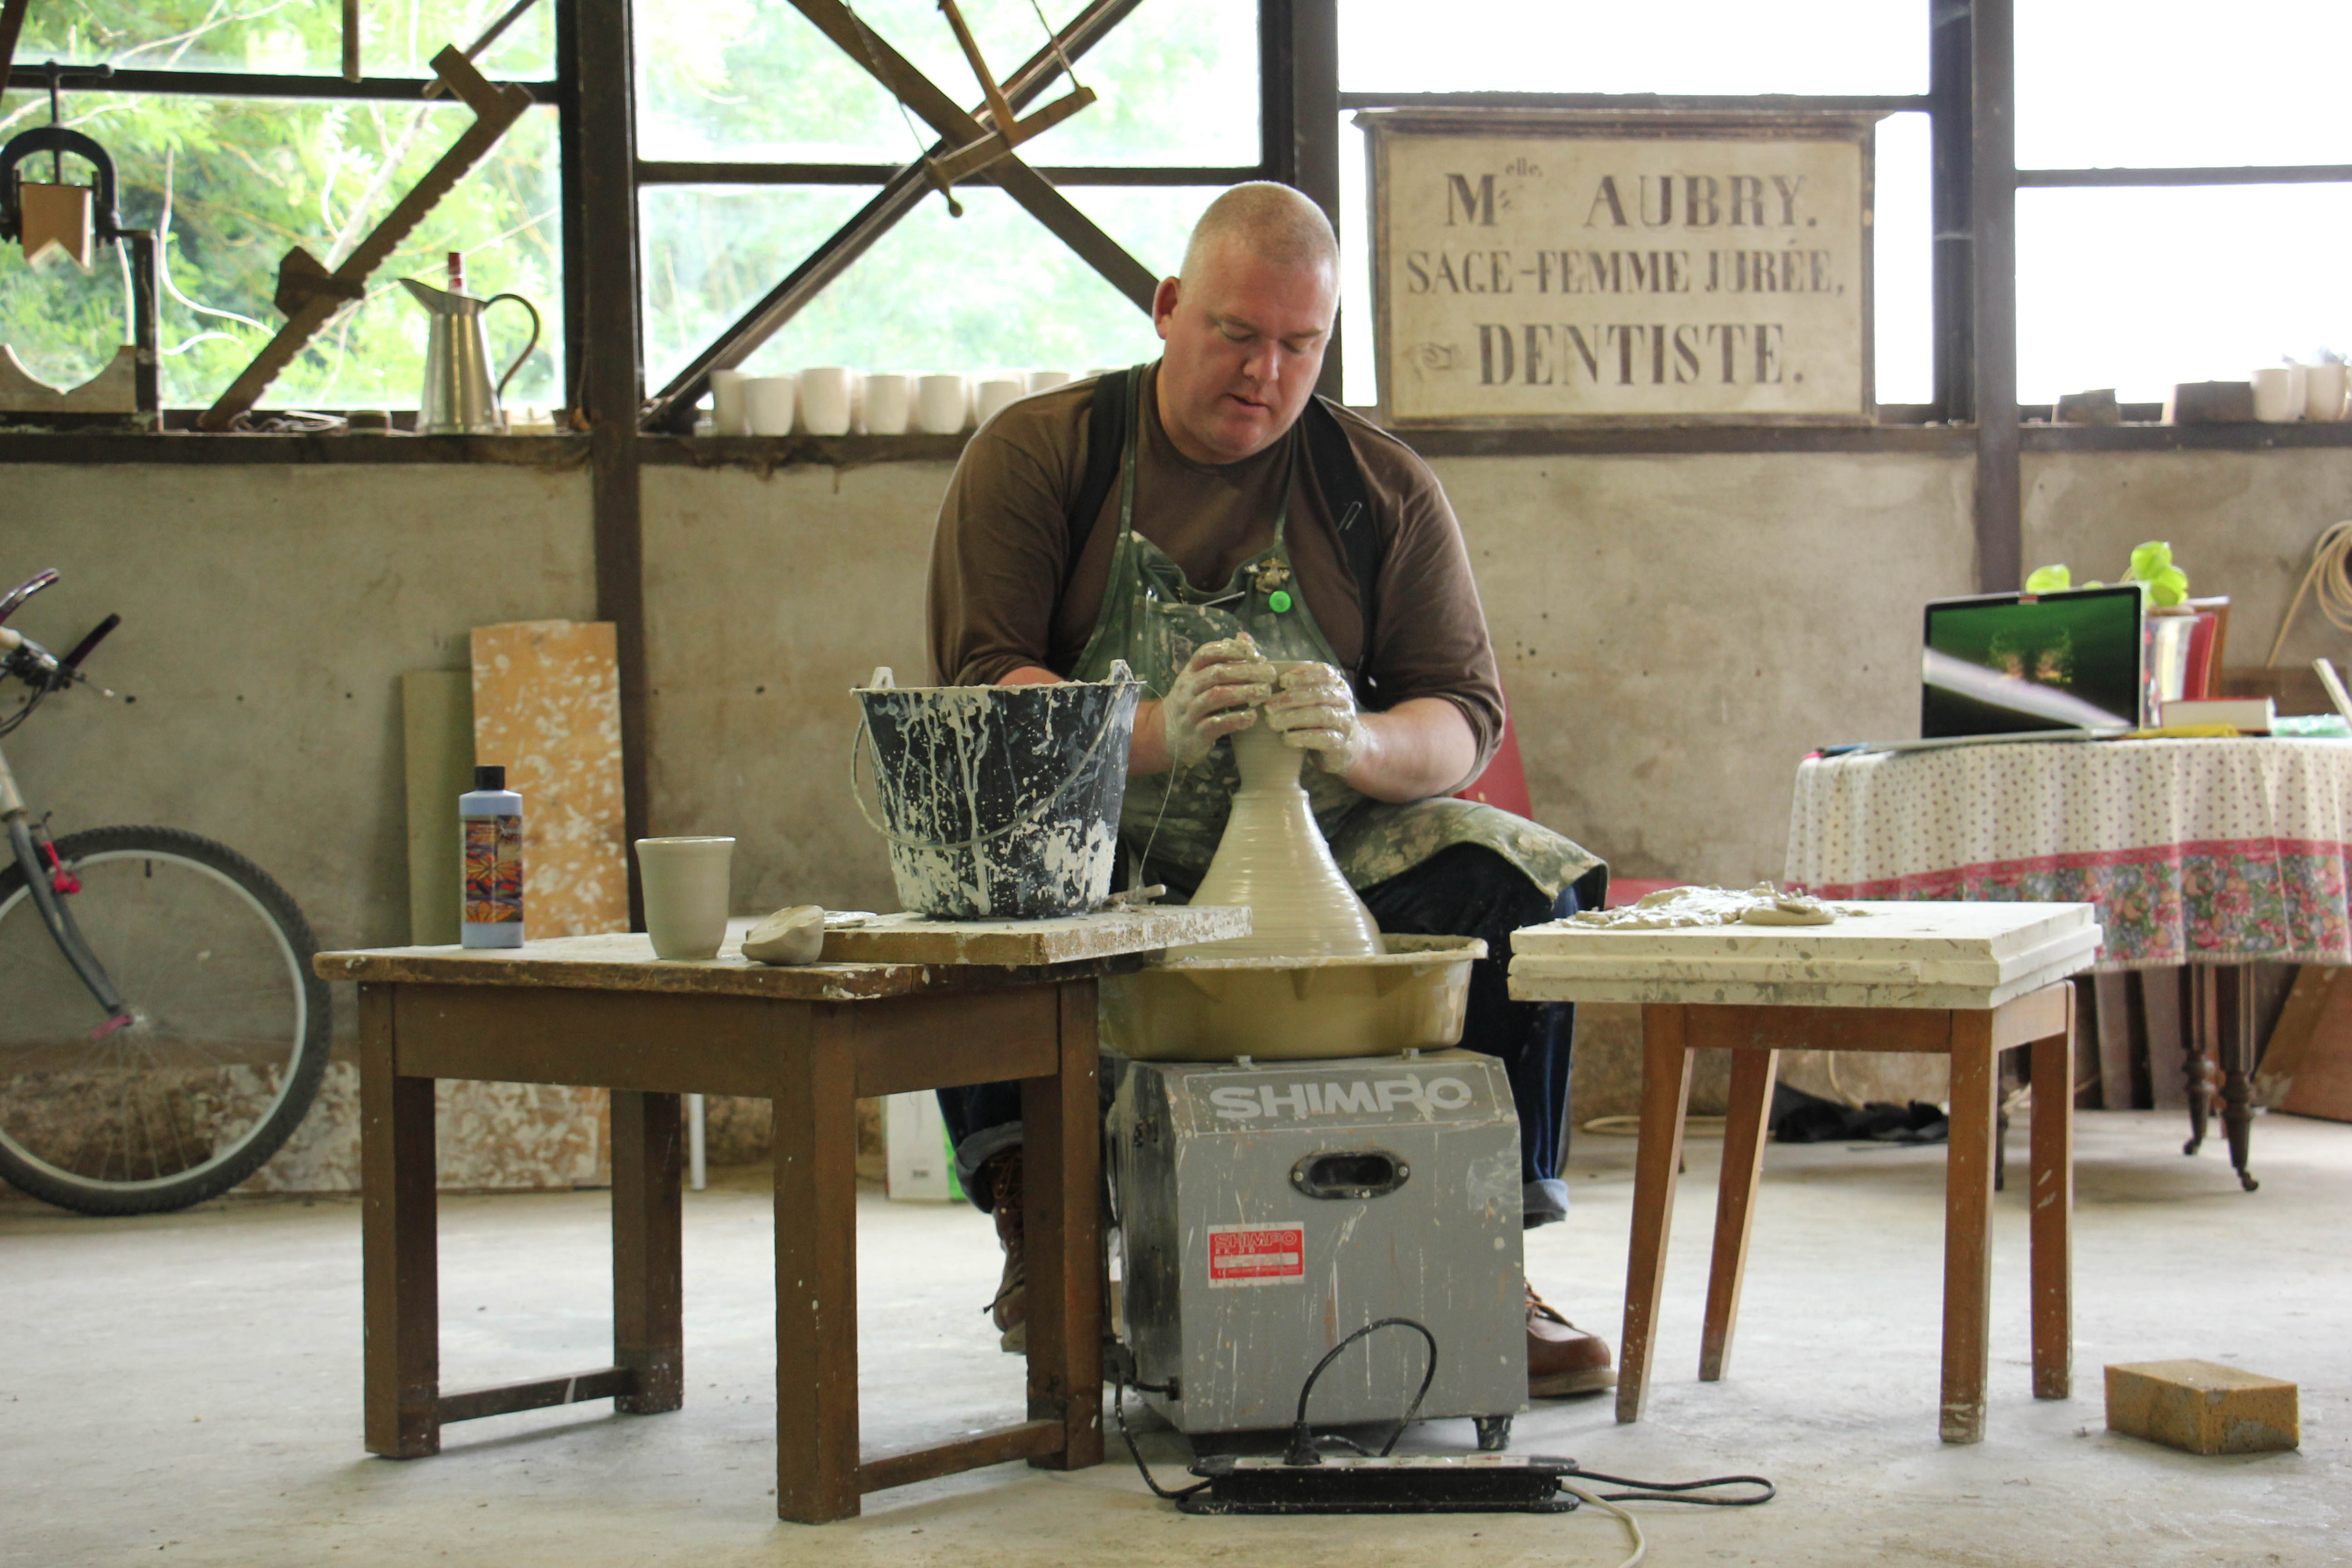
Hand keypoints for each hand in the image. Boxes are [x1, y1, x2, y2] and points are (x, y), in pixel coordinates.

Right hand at [1158, 635, 1276, 769]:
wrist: (1167, 736)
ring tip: (1265, 691)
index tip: (1254, 652)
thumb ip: (1224, 659)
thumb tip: (1246, 638)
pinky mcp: (1197, 733)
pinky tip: (1252, 716)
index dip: (1230, 649)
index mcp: (1190, 672)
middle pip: (1216, 673)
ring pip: (1216, 696)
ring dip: (1244, 692)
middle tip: (1269, 673)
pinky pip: (1217, 724)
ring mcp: (1191, 711)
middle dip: (1246, 671)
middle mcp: (1188, 689)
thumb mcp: (1202, 679)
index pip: (1206, 653)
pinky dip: (1236, 719)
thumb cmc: (1193, 703)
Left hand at [1263, 661, 1370, 775]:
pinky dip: (1303, 737)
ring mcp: (1345, 722)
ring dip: (1294, 717)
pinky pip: (1324, 738)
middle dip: (1291, 698)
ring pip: (1322, 715)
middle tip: (1268, 706)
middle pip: (1319, 695)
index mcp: (1337, 685)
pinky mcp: (1341, 744)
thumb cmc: (1318, 719)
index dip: (1303, 675)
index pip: (1324, 673)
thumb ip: (1297, 689)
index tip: (1282, 681)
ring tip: (1273, 722)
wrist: (1344, 748)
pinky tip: (1286, 738)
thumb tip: (1264, 679)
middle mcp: (1344, 701)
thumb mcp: (1312, 701)